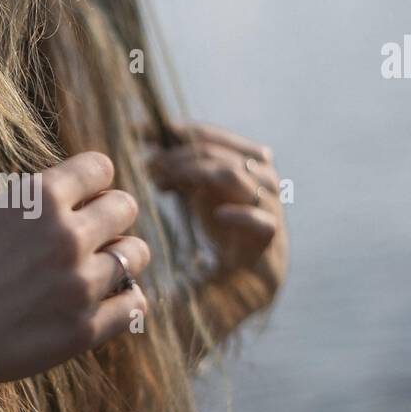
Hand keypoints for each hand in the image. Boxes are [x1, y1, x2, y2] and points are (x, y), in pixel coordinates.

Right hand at [0, 152, 149, 399]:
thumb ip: (15, 199)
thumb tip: (42, 192)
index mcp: (39, 198)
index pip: (100, 167)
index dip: (92, 182)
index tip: (84, 199)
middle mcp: (68, 235)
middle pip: (125, 207)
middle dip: (111, 217)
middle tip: (95, 235)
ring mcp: (80, 284)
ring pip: (137, 254)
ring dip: (121, 258)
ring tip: (102, 270)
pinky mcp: (85, 329)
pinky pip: (135, 304)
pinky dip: (126, 300)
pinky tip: (108, 302)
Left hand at [147, 123, 288, 312]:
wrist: (249, 281)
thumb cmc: (222, 234)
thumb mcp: (196, 198)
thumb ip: (180, 174)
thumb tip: (150, 152)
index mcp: (244, 163)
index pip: (209, 136)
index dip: (175, 131)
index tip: (139, 131)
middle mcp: (259, 179)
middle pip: (218, 152)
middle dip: (178, 155)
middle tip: (149, 165)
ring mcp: (268, 208)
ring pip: (237, 175)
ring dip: (196, 173)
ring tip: (165, 183)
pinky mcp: (271, 240)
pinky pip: (262, 221)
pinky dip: (241, 214)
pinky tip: (219, 215)